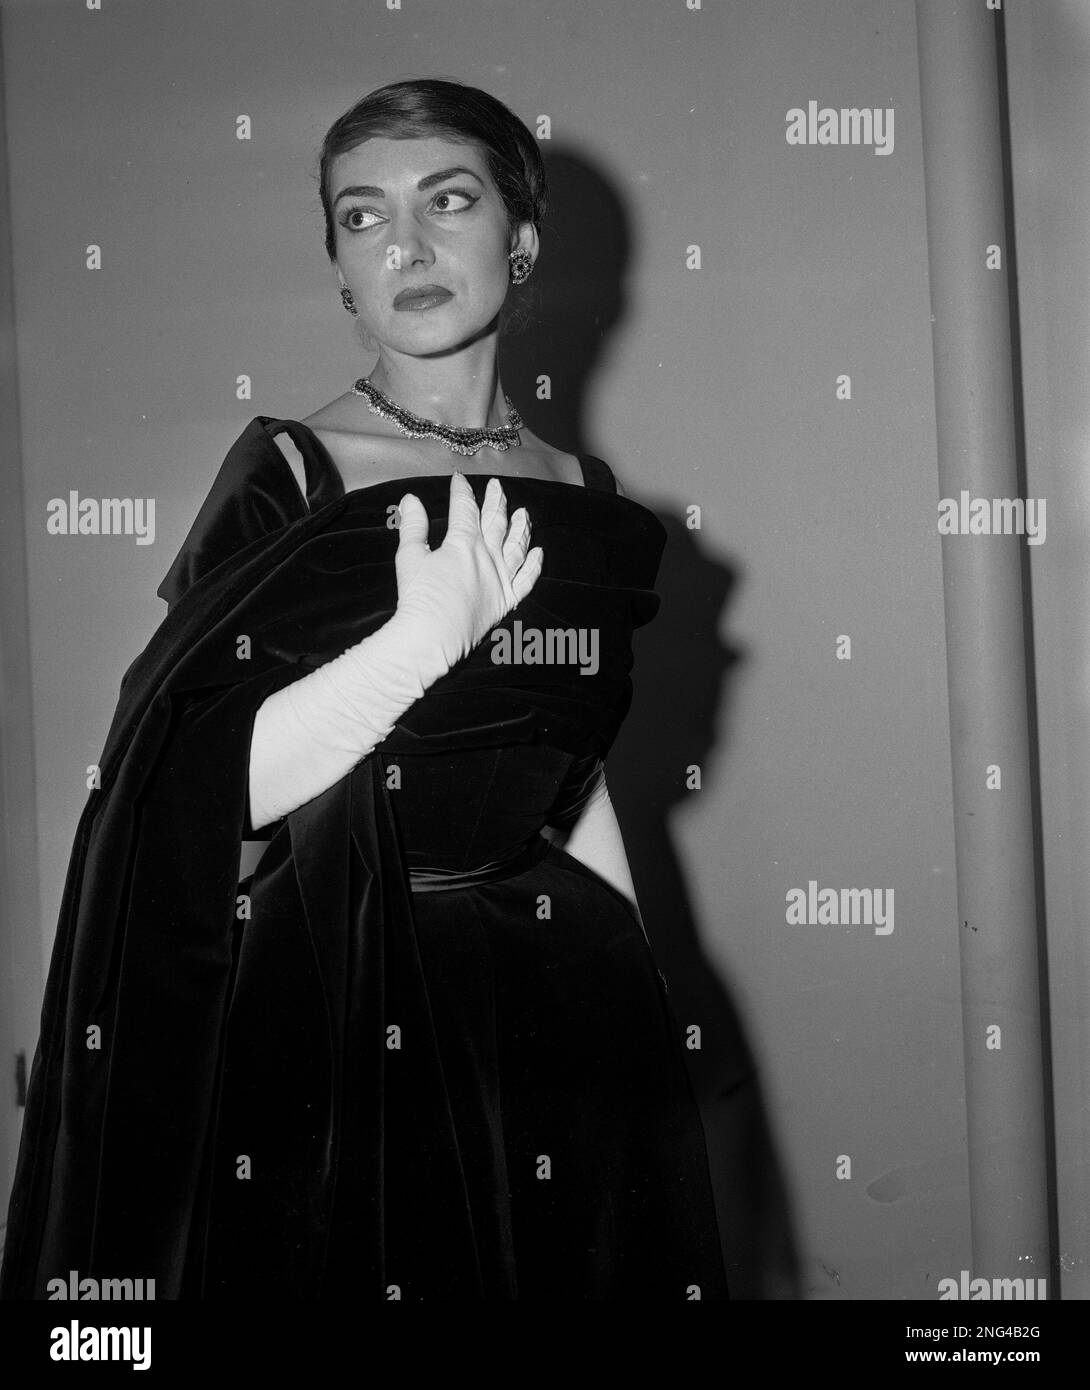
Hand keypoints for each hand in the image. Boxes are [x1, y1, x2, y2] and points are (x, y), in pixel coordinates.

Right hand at [388, 472, 543, 675]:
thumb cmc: (418, 596)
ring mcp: (501, 579)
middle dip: (497, 501)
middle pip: (496, 522)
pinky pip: (527, 580)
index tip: (459, 479)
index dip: (462, 491)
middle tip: (498, 487)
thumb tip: (411, 499)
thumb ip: (413, 525)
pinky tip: (538, 553)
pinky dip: (534, 565)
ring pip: (517, 546)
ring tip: (524, 514)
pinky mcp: (506, 601)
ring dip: (522, 528)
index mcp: (464, 542)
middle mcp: (488, 556)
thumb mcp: (409, 556)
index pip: (465, 508)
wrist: (432, 636)